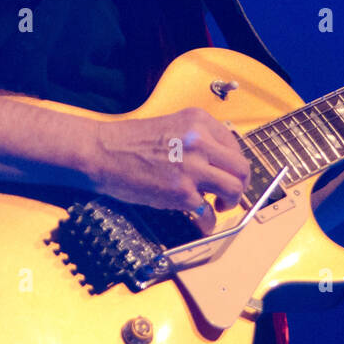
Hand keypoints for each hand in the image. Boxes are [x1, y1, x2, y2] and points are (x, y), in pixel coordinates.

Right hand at [85, 108, 250, 233]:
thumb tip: (218, 162)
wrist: (102, 152)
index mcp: (199, 121)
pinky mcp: (182, 192)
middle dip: (241, 184)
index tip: (230, 173)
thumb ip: (197, 139)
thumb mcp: (172, 127)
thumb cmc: (130, 141)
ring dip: (231, 202)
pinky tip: (202, 222)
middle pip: (241, 167)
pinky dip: (208, 221)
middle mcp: (200, 141)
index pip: (234, 144)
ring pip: (234, 188)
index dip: (234, 164)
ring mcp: (192, 167)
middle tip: (230, 193)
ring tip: (219, 205)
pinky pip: (209, 212)